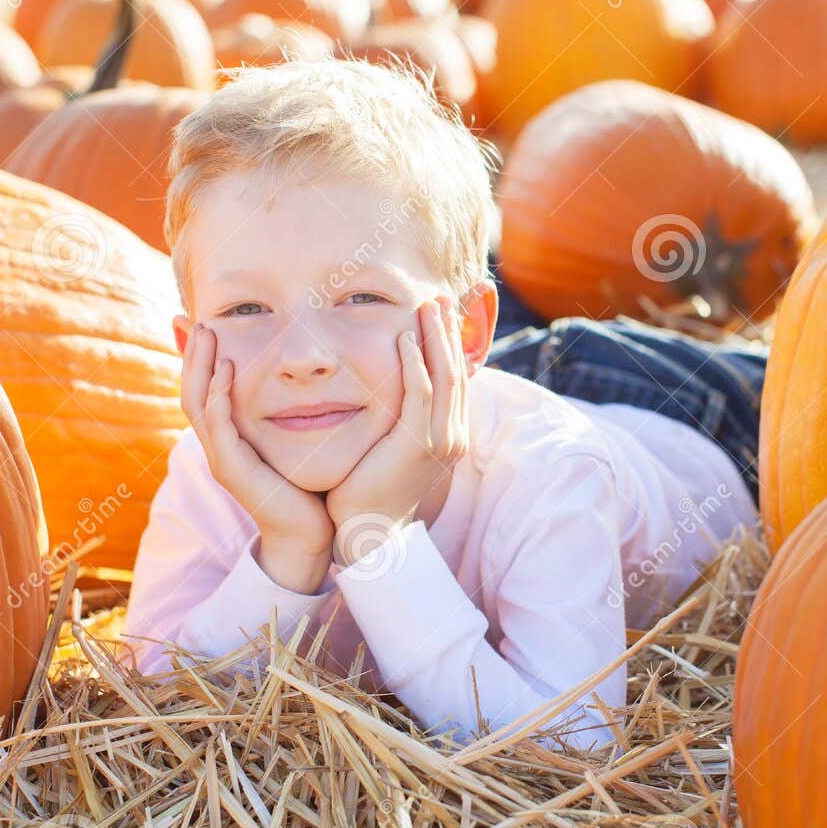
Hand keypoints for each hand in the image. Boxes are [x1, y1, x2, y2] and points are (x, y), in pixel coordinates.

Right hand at [180, 322, 333, 592]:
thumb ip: (289, 413)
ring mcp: (222, 459)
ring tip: (205, 334)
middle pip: (190, 392)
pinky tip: (225, 371)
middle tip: (198, 320)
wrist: (311, 535)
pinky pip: (219, 427)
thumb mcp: (293, 441)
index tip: (204, 323)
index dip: (199, 359)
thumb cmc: (307, 487)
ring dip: (199, 367)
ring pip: (196, 405)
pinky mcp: (233, 470)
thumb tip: (301, 381)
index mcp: (229, 439)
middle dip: (192, 355)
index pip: (202, 391)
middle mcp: (219, 447)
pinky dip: (218, 396)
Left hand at [326, 295, 469, 564]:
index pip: (457, 380)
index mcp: (452, 435)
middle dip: (450, 332)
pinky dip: (414, 361)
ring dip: (435, 337)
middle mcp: (454, 436)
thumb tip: (393, 392)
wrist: (369, 530)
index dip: (453, 344)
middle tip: (441, 297)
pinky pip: (420, 392)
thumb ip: (402, 418)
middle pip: (457, 371)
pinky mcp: (418, 443)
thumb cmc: (372, 489)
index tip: (444, 313)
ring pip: (444, 376)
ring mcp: (441, 440)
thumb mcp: (395, 447)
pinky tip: (403, 336)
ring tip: (427, 306)